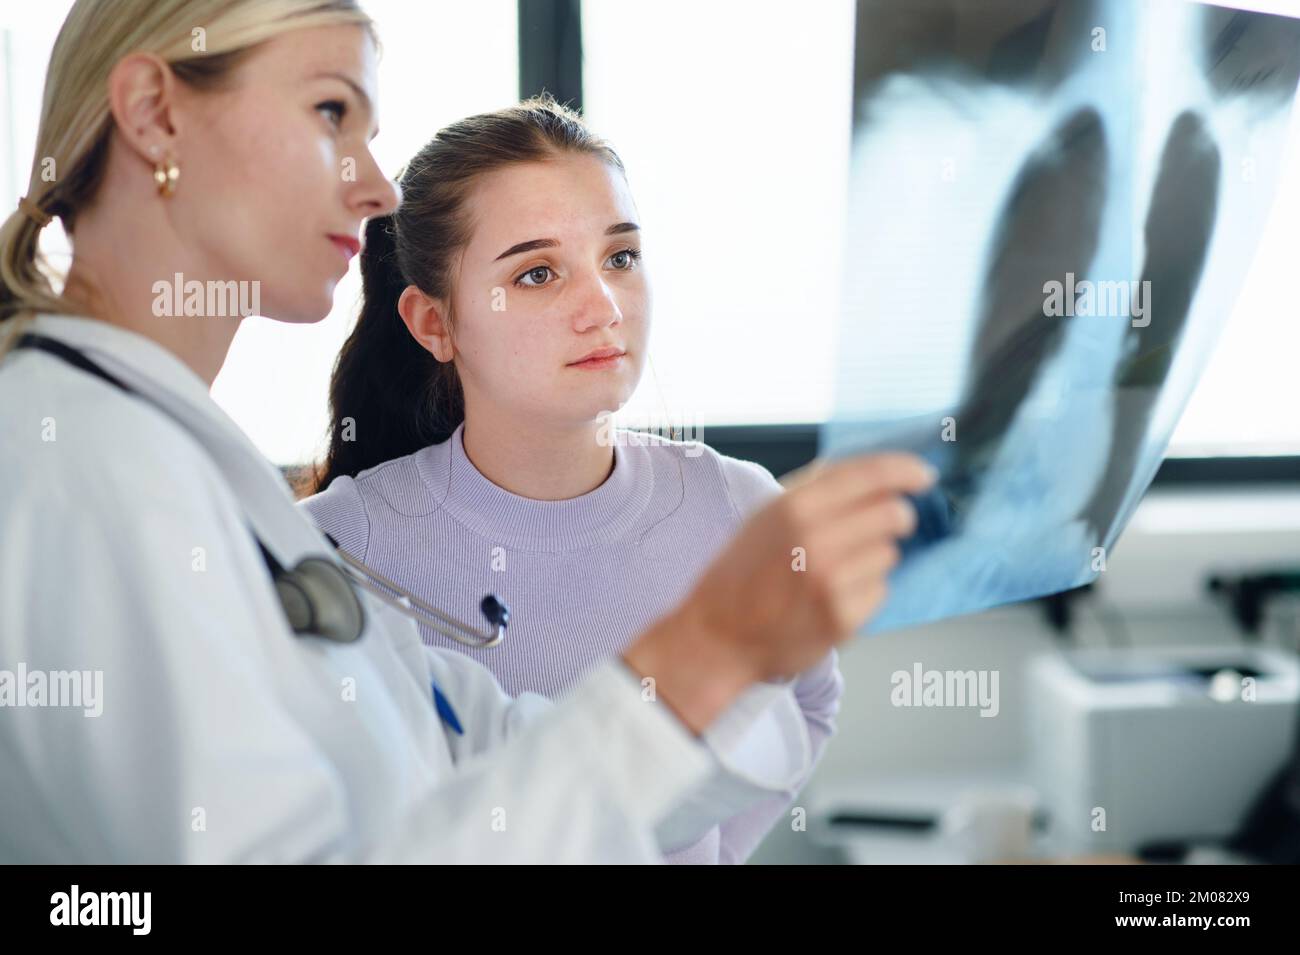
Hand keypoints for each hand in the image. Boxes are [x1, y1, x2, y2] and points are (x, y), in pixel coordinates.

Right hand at [624, 452, 935, 732]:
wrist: (717, 637)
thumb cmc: (742, 572)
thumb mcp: (767, 514)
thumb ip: (817, 489)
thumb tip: (877, 474)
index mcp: (794, 506)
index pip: (871, 475)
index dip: (906, 471)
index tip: (924, 475)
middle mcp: (815, 541)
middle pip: (894, 514)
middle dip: (896, 518)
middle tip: (885, 525)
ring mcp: (831, 583)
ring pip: (890, 554)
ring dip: (873, 558)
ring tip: (835, 571)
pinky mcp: (843, 619)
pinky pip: (881, 590)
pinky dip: (865, 592)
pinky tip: (833, 598)